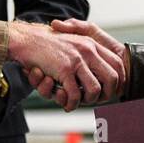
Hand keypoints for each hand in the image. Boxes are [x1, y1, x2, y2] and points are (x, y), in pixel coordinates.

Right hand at [7, 21, 123, 111]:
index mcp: (91, 43)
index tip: (112, 90)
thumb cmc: (46, 43)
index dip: (118, 80)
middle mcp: (88, 50)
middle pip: (112, 78)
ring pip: (94, 90)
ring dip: (87, 101)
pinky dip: (71, 103)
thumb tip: (99, 68)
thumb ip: (86, 50)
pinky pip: (75, 94)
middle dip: (107, 94)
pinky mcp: (64, 69)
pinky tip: (67, 103)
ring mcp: (76, 60)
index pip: (117, 63)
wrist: (26, 39)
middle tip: (97, 100)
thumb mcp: (72, 39)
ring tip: (79, 101)